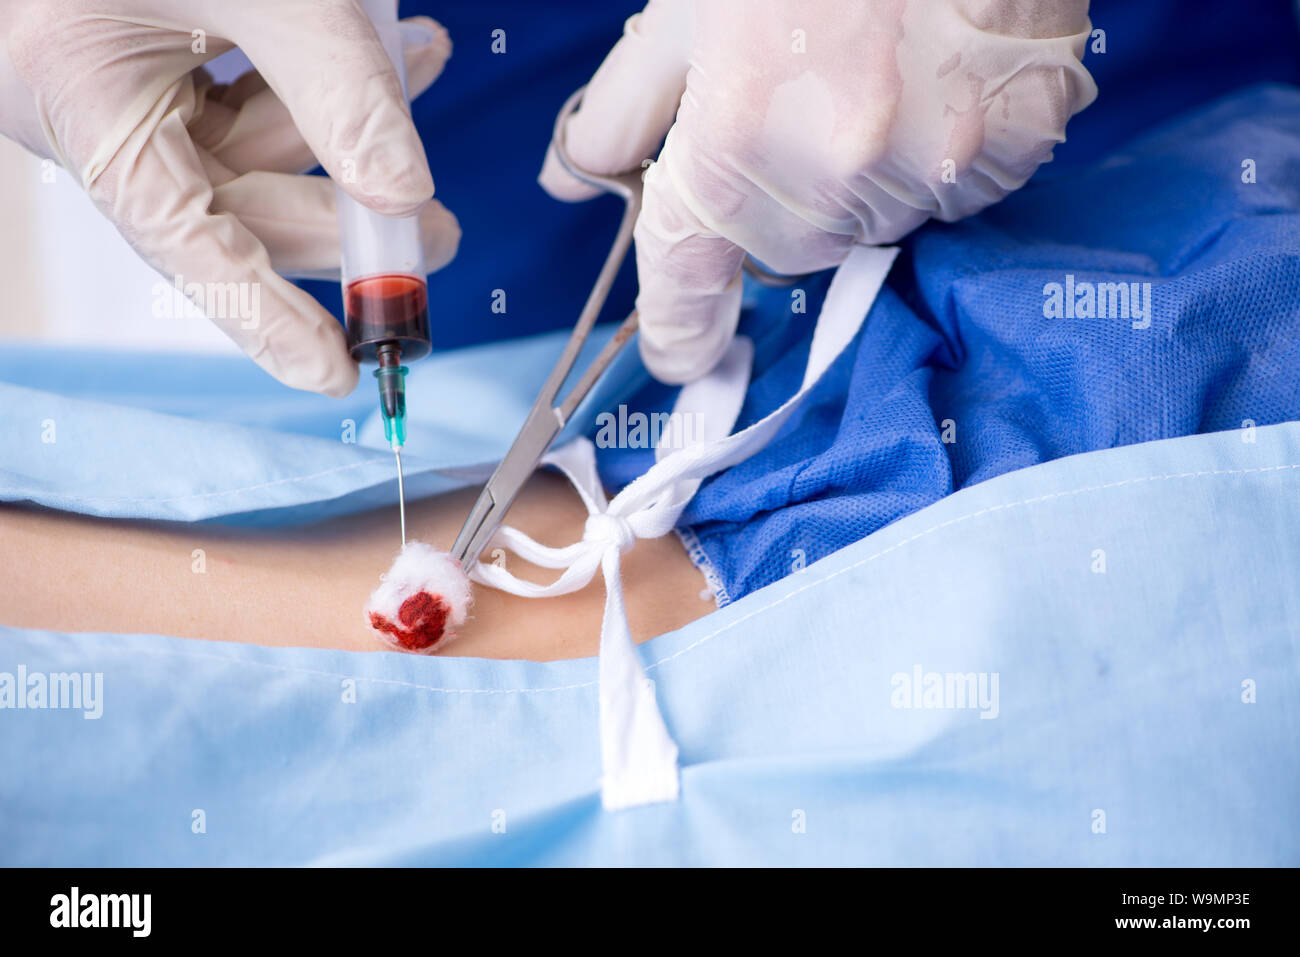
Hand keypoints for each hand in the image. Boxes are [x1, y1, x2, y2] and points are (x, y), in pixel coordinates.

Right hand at [0, 0, 460, 396]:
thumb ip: (336, 88)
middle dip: (347, 213)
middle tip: (440, 229)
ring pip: (251, 142)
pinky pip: (243, 85)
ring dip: (346, 124)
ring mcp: (124, 78)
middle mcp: (99, 113)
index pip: (192, 255)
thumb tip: (404, 191)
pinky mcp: (150, 43)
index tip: (340, 376)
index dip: (269, 324)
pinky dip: (317, 74)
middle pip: (238, 206)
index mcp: (87, 112)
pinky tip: (390, 41)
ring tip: (428, 64)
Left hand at [540, 0, 1096, 383]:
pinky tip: (930, 81)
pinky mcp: (1012, 148)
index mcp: (731, 146)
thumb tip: (575, 175)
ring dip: (856, 180)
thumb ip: (623, 108)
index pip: (687, 281)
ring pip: (869, 226)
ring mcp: (928, 170)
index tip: (681, 358)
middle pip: (784, 251)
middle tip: (794, 106)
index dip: (681, 331)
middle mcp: (829, 180)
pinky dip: (934, 157)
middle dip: (775, 201)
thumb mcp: (683, 11)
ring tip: (868, 76)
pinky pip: (952, 194)